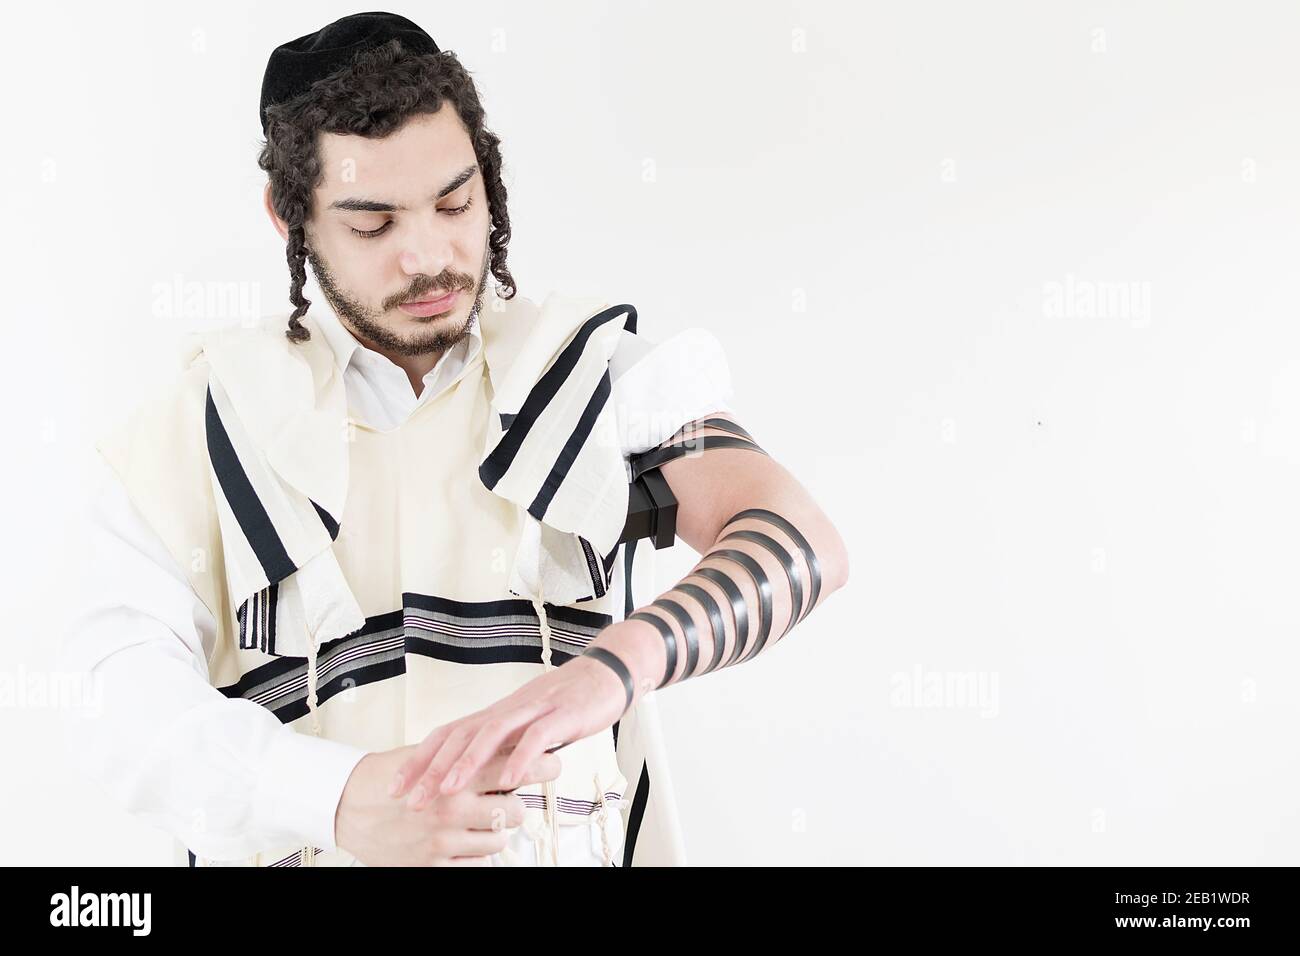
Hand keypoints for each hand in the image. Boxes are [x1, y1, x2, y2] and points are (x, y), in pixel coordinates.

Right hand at [334, 743, 559, 865]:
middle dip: (514, 805)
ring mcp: (443, 840)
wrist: (344, 806)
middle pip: (515, 811)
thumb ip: (466, 752)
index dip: (540, 766)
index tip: (553, 762)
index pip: (512, 768)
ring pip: (499, 841)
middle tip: (506, 797)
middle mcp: (452, 810)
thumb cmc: (386, 776)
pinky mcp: (433, 865)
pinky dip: (476, 853)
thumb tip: (507, 741)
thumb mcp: (426, 753)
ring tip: (480, 820)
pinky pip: (477, 865)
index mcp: (453, 776)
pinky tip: (465, 839)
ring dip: (495, 831)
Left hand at [389, 653, 630, 808]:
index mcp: (495, 715)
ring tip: (448, 789)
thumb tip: (476, 781)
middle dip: (433, 767)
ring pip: (493, 733)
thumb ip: (503, 749)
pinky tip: (511, 779)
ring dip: (468, 762)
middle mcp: (507, 710)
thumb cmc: (566, 705)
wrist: (606, 675)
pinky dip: (522, 757)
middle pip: (462, 735)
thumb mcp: (526, 728)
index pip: (449, 734)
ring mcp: (534, 710)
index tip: (398, 788)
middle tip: (412, 799)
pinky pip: (538, 736)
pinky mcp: (562, 714)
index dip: (420, 760)